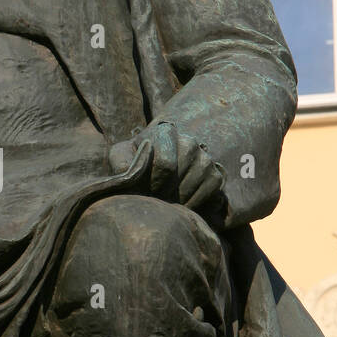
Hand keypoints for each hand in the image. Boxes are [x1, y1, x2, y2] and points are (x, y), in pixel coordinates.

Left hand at [108, 122, 224, 212]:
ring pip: (194, 184)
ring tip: (164, 201)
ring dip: (177, 200)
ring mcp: (205, 157)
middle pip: (180, 176)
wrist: (156, 170)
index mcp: (165, 132)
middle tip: (154, 199)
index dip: (154, 184)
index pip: (166, 163)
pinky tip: (180, 204)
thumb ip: (121, 163)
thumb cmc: (135, 163)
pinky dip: (193, 203)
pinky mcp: (216, 174)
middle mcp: (189, 140)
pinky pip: (209, 192)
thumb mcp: (120, 158)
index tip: (145, 191)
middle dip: (163, 193)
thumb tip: (133, 173)